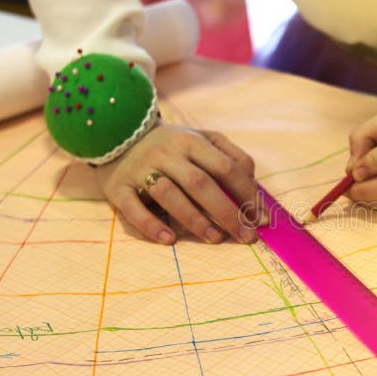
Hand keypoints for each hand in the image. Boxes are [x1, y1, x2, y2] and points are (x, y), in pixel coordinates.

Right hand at [96, 123, 266, 243]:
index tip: (261, 218)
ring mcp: (140, 169)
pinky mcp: (118, 187)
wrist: (115, 136)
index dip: (247, 193)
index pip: (226, 168)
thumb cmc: (173, 147)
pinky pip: (133, 208)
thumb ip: (231, 157)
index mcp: (191, 141)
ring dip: (195, 219)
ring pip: (169, 195)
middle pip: (201, 184)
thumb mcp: (202, 141)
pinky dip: (151, 225)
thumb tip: (254, 186)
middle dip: (227, 213)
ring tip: (216, 239)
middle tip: (246, 236)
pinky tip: (169, 239)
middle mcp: (166, 153)